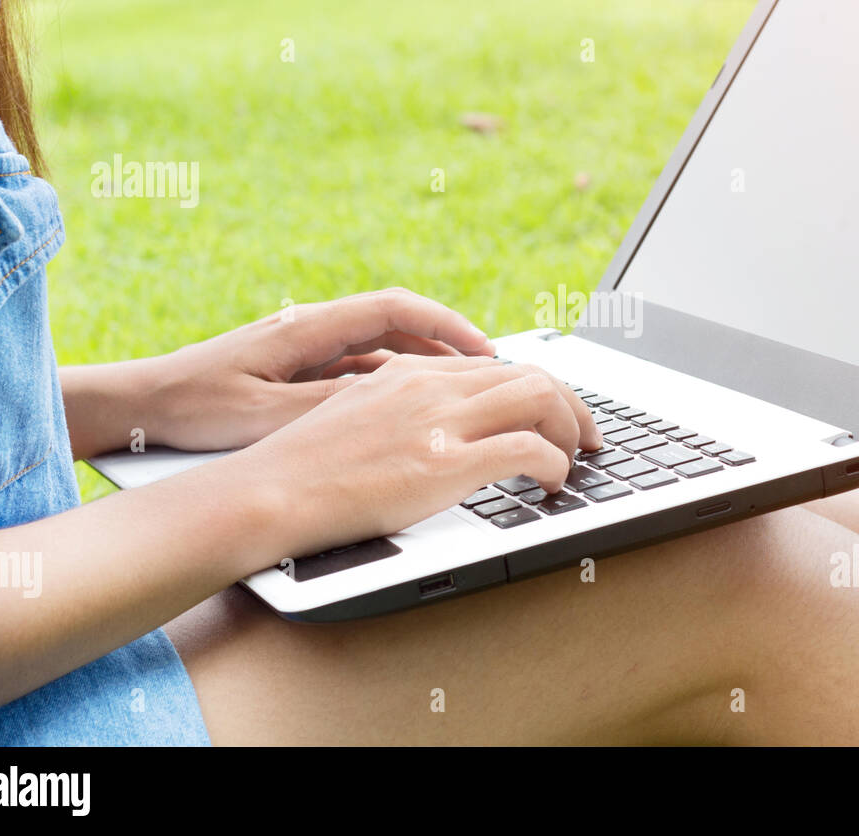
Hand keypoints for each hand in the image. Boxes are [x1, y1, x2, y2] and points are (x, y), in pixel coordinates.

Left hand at [143, 288, 497, 451]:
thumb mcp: (266, 414)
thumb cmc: (195, 407)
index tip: (485, 350)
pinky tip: (413, 408)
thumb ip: (332, 402)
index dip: (447, 325)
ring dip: (425, 364)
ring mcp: (307, 349)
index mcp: (309, 327)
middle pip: (398, 324)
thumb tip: (395, 395)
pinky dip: (394, 382)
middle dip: (448, 344)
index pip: (396, 310)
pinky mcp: (297, 370)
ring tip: (466, 392)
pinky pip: (361, 369)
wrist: (141, 405)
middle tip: (492, 374)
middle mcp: (313, 329)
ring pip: (382, 348)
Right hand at [232, 354, 603, 556]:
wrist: (268, 492)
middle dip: (573, 405)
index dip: (542, 389)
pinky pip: (528, 449)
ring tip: (576, 459)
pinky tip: (554, 482)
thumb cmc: (302, 468)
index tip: (558, 413)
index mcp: (411, 374)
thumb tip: (435, 427)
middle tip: (590, 437)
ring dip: (572, 430)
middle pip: (532, 375)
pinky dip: (556, 463)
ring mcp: (439, 421)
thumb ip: (400, 410)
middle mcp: (431, 386)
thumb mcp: (356, 417)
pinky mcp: (443, 462)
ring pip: (540, 399)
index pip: (499, 366)